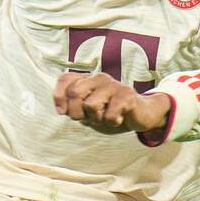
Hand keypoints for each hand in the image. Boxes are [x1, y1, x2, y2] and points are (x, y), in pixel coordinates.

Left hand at [53, 73, 170, 136]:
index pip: (64, 80)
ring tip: (106, 117)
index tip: (63, 112)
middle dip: (76, 113)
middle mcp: (99, 78)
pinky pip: (109, 115)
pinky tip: (119, 119)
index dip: (59, 98)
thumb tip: (62, 109)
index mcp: (88, 79)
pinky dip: (112, 122)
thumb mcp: (88, 111)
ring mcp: (113, 85)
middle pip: (74, 94)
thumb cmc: (111, 112)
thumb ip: (73, 107)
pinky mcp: (127, 95)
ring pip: (90, 105)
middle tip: (89, 119)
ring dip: (96, 119)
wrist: (141, 115)